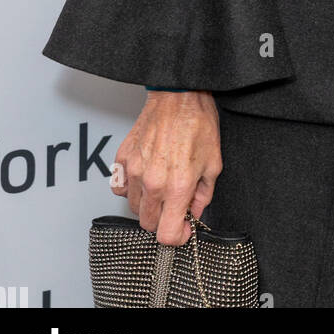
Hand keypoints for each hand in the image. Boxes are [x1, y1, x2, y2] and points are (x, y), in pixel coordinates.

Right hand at [111, 91, 221, 244]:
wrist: (178, 96)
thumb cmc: (198, 122)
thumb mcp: (213, 163)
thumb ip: (203, 194)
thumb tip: (195, 212)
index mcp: (177, 186)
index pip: (167, 235)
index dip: (178, 237)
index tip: (183, 227)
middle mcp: (152, 182)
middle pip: (148, 224)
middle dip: (163, 219)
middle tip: (175, 203)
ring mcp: (133, 171)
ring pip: (133, 207)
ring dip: (147, 204)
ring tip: (161, 186)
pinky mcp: (122, 159)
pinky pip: (119, 187)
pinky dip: (130, 188)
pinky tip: (144, 177)